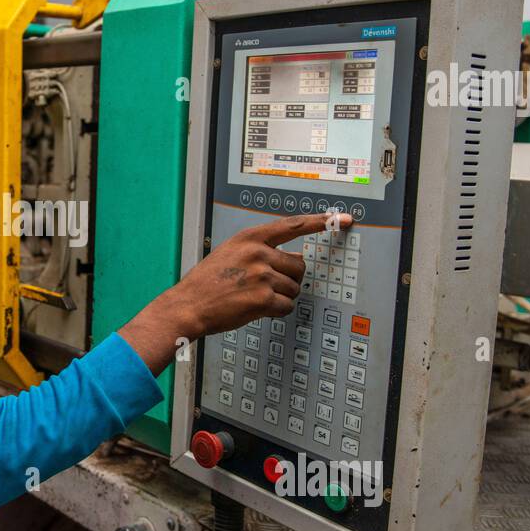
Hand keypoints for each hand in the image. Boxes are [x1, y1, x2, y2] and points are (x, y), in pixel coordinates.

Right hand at [120, 212, 351, 374]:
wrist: (188, 305)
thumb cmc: (206, 283)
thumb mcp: (230, 254)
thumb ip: (260, 251)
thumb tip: (294, 260)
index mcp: (250, 238)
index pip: (293, 226)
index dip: (320, 222)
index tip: (342, 219)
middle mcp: (258, 253)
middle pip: (298, 267)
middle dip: (289, 279)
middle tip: (266, 286)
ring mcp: (261, 275)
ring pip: (293, 288)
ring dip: (280, 297)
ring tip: (254, 298)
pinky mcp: (263, 298)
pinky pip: (286, 306)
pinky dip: (276, 311)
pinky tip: (256, 309)